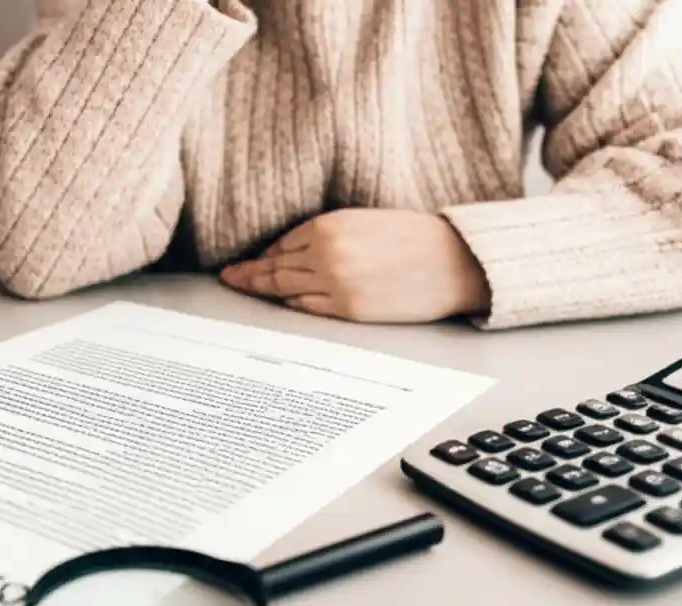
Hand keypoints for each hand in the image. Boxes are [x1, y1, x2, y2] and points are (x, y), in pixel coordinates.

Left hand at [219, 208, 490, 322]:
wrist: (454, 261)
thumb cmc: (414, 237)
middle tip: (228, 277)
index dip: (268, 253)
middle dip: (250, 273)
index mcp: (329, 225)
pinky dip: (290, 303)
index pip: (284, 242)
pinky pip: (306, 306)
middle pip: (275, 266)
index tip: (252, 259)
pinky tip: (280, 302)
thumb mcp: (364, 221)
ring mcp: (334, 284)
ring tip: (242, 288)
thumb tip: (293, 252)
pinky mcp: (347, 309)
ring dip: (262, 288)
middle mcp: (326, 254)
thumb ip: (328, 234)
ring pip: (284, 287)